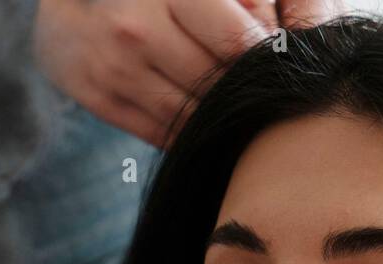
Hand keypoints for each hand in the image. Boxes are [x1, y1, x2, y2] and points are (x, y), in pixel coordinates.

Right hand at [32, 0, 349, 146]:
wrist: (69, 11)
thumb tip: (313, 29)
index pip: (235, 41)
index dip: (265, 57)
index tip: (278, 61)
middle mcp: (136, 30)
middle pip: (214, 83)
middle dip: (244, 89)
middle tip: (262, 90)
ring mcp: (114, 70)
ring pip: (190, 114)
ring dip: (219, 115)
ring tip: (235, 105)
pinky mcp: (100, 100)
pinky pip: (162, 132)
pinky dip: (189, 131)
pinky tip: (204, 120)